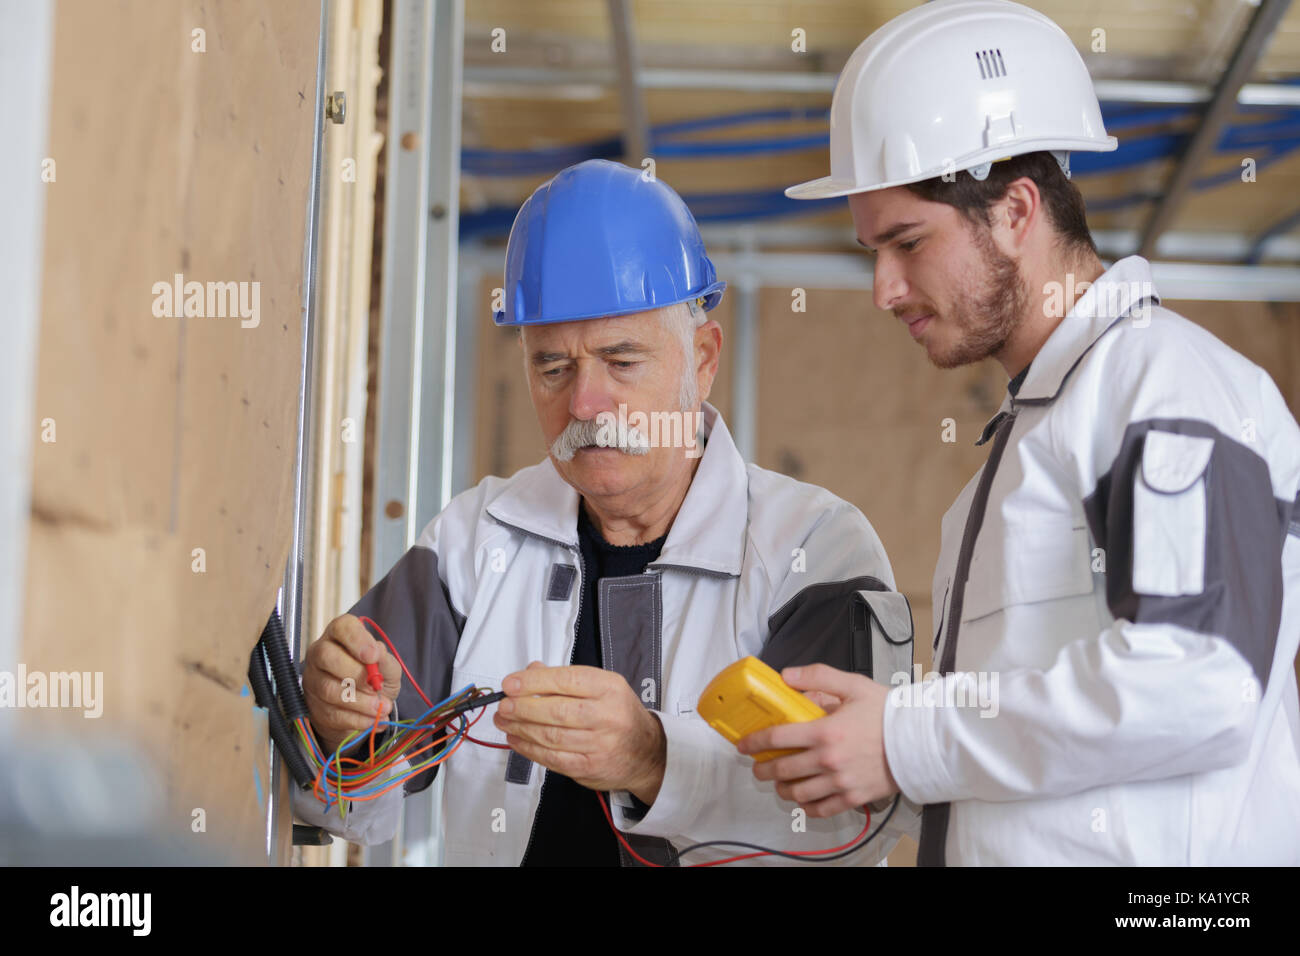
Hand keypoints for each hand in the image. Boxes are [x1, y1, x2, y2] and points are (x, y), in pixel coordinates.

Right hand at [301, 614, 401, 754]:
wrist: (363, 708)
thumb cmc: (374, 679)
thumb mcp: (387, 667)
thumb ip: (385, 660)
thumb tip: (377, 653)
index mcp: (340, 635)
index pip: (342, 628)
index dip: (357, 640)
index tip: (373, 656)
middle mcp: (321, 653)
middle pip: (327, 656)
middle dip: (356, 674)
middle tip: (377, 687)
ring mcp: (313, 680)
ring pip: (328, 689)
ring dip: (360, 702)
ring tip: (381, 708)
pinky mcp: (312, 706)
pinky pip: (331, 713)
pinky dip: (356, 719)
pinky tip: (372, 720)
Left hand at [494, 662, 666, 802]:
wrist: (646, 752)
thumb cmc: (618, 714)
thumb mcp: (602, 686)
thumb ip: (565, 679)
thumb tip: (529, 672)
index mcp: (610, 688)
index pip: (567, 680)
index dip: (534, 682)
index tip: (511, 683)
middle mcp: (607, 715)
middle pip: (557, 711)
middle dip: (523, 707)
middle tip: (503, 705)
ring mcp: (599, 744)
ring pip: (551, 736)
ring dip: (521, 728)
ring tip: (504, 720)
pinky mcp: (589, 767)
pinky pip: (552, 758)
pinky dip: (529, 749)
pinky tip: (516, 739)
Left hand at [737, 663, 897, 817]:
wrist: (920, 740)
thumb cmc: (888, 712)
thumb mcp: (853, 685)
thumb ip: (817, 677)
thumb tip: (786, 676)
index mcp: (825, 731)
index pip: (777, 738)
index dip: (755, 743)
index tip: (744, 745)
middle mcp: (829, 761)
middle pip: (782, 770)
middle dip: (763, 769)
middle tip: (758, 766)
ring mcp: (840, 782)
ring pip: (798, 794)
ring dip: (783, 789)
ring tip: (780, 782)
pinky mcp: (854, 798)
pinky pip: (822, 810)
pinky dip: (808, 807)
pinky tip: (804, 800)